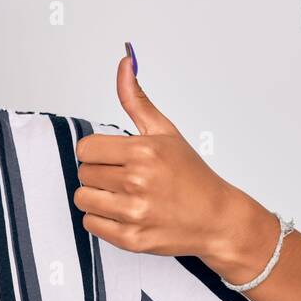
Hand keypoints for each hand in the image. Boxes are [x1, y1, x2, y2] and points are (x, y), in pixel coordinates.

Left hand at [73, 44, 242, 260]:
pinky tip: (125, 214)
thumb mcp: (165, 132)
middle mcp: (138, 182)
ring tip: (124, 196)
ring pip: (82, 198)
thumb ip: (136, 99)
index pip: (86, 148)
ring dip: (98, 197)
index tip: (117, 157)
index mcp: (143, 151)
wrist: (217, 218)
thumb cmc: (191, 174)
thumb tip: (123, 61)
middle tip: (125, 178)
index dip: (98, 152)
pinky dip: (102, 220)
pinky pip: (90, 224)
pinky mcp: (131, 239)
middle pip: (83, 172)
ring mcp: (134, 213)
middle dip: (100, 173)